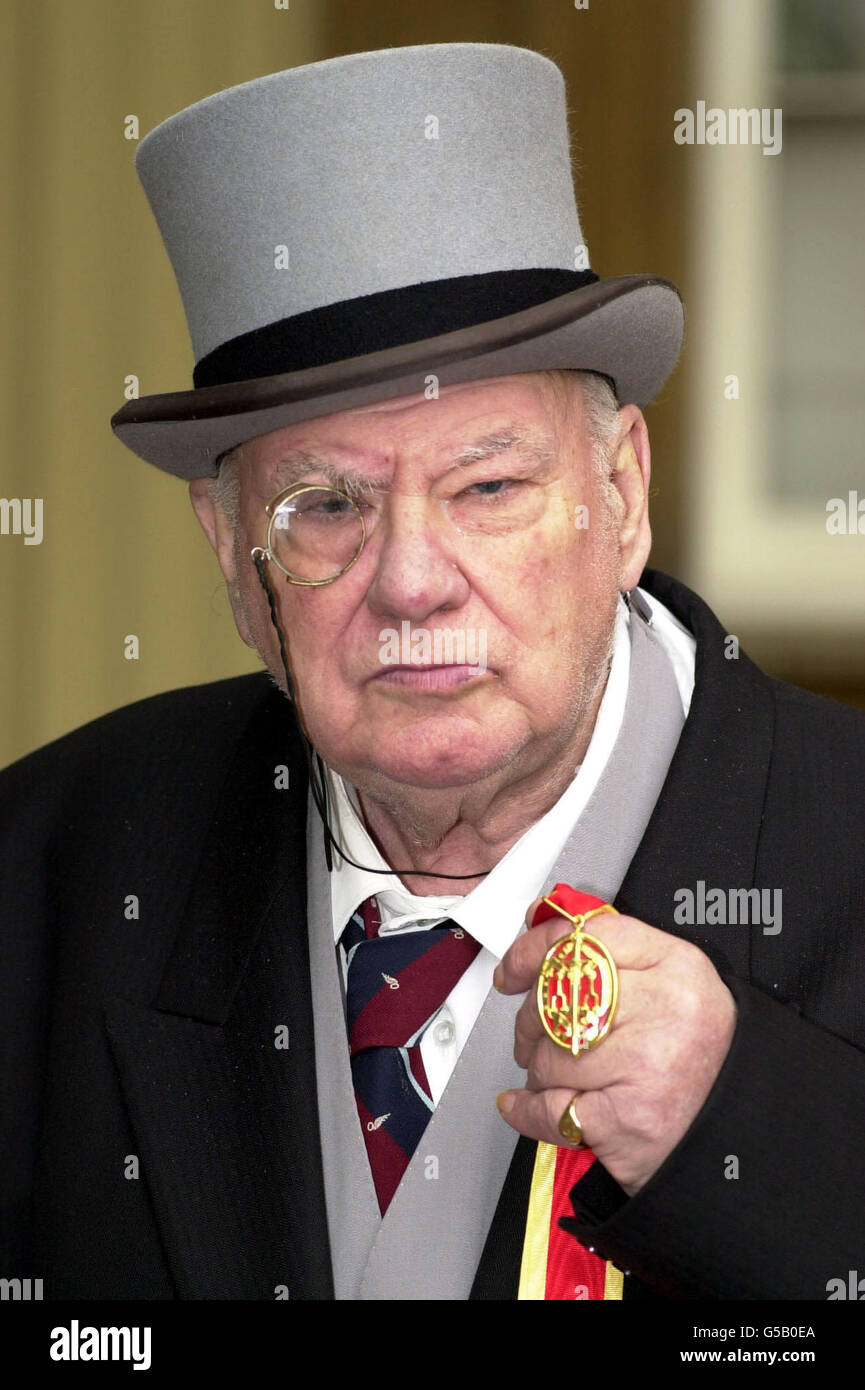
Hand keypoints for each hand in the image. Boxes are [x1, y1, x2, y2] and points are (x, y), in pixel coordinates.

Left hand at [493, 901, 737, 1195]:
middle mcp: (667, 1009)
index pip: (585, 938)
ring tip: (560, 1075)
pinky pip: (550, 1108)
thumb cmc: (692, 1048)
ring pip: (550, 1054)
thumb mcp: (668, 978)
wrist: (735, 1121)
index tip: (513, 971)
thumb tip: (538, 920)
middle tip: (536, 1035)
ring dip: (538, 1070)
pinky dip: (527, 1109)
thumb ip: (607, 948)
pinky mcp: (630, 1119)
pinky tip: (523, 1104)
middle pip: (559, 996)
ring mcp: (649, 1065)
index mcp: (676, 965)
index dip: (534, 951)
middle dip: (532, 1020)